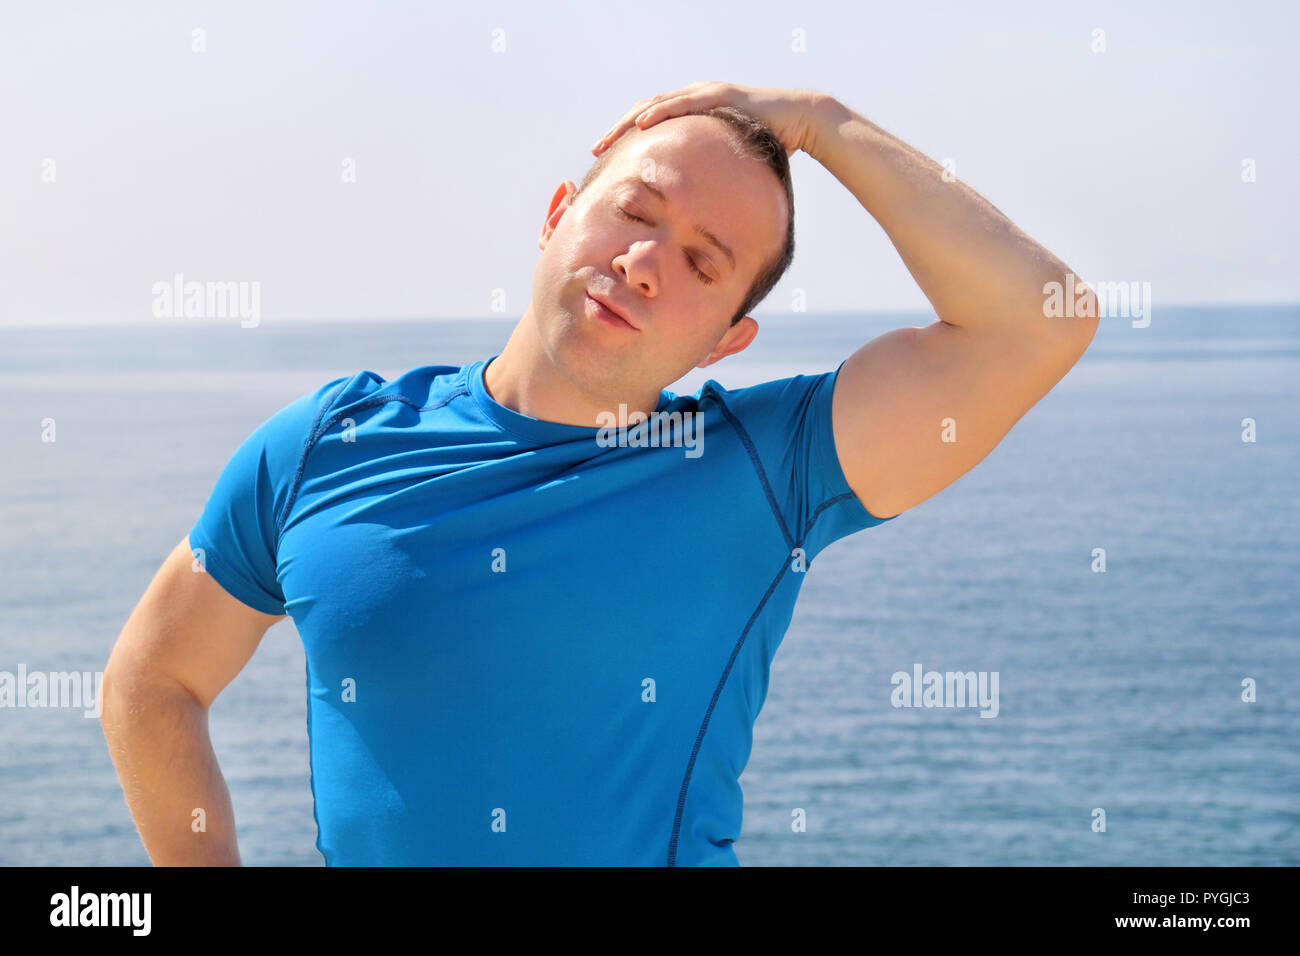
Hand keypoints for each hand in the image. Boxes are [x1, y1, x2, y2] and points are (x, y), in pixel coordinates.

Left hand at [591, 81, 826, 157]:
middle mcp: (694, 97)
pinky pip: (683, 103)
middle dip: (617, 130)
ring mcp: (705, 93)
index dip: (625, 137)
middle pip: (646, 111)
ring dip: (629, 121)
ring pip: (657, 104)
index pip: (650, 122)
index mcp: (692, 113)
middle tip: (594, 149)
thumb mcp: (727, 161)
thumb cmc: (767, 145)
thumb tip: (693, 204)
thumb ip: (708, 172)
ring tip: (608, 138)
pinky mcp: (719, 95)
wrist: (799, 122)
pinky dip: (660, 112)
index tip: (604, 156)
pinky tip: (641, 124)